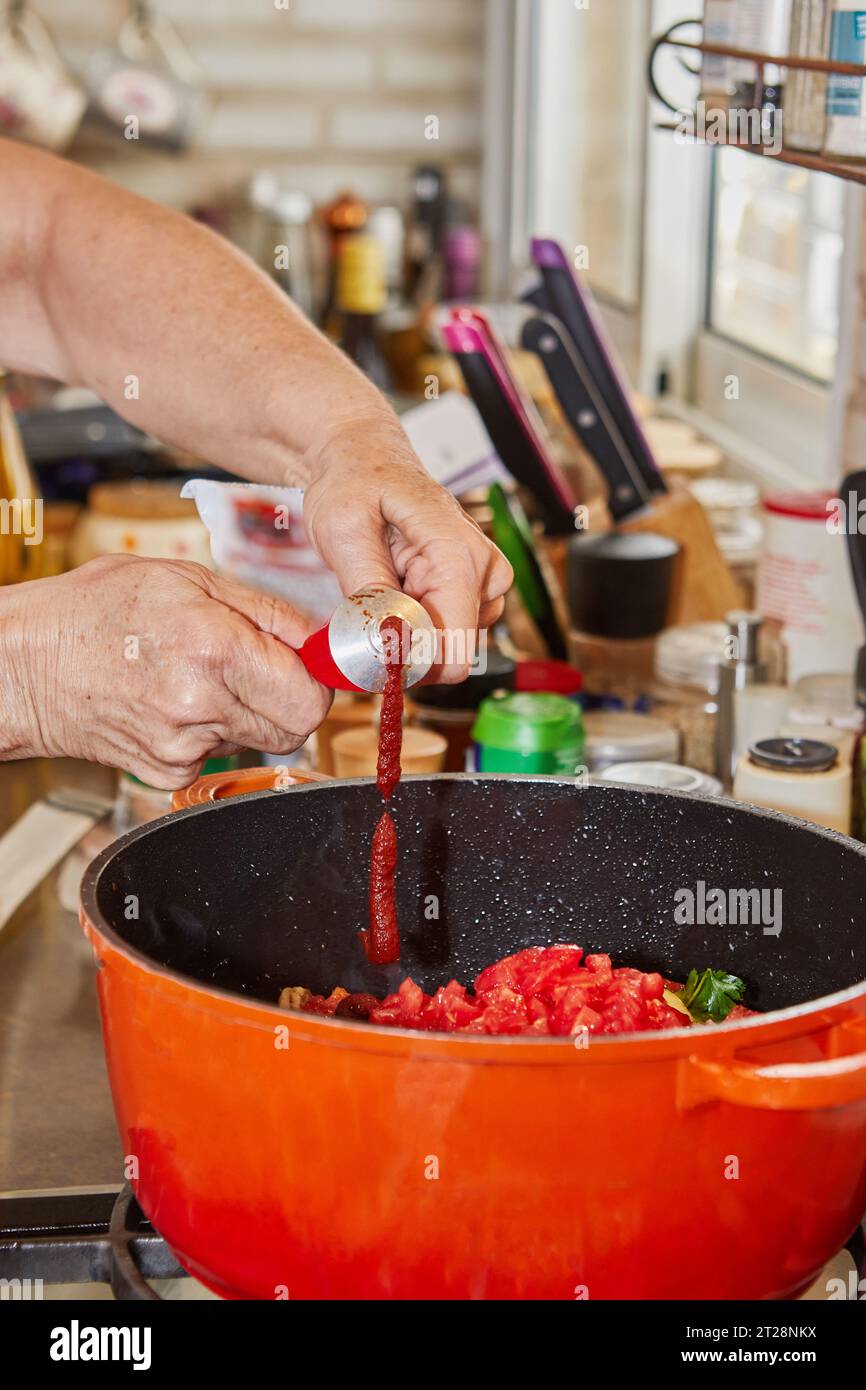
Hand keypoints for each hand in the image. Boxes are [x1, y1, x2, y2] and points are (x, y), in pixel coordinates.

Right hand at [0, 555, 330, 788]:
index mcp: (214, 648)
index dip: (316, 679)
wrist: (24, 664)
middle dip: (291, 698)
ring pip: (260, 740)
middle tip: (262, 669)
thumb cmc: (97, 609)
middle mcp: (202, 703)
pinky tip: (174, 701)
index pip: (311, 696)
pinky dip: (212, 731)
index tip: (307, 664)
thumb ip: (264, 611)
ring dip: (249, 712)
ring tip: (202, 676)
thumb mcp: (187, 579)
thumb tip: (317, 638)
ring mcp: (183, 746)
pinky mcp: (167, 773)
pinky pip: (220, 755)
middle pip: (296, 727)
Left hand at [303, 414, 512, 682]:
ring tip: (382, 582)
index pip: (456, 647)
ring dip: (410, 629)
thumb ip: (367, 590)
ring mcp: (484, 580)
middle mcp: (484, 569)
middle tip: (369, 599)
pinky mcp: (475, 588)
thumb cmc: (353, 481)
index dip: (410, 661)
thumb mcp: (343, 530)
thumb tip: (385, 644)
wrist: (362, 457)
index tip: (369, 644)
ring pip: (450, 645)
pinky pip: (448, 630)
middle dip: (406, 641)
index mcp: (458, 554)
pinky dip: (416, 620)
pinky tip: (396, 584)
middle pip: (453, 651)